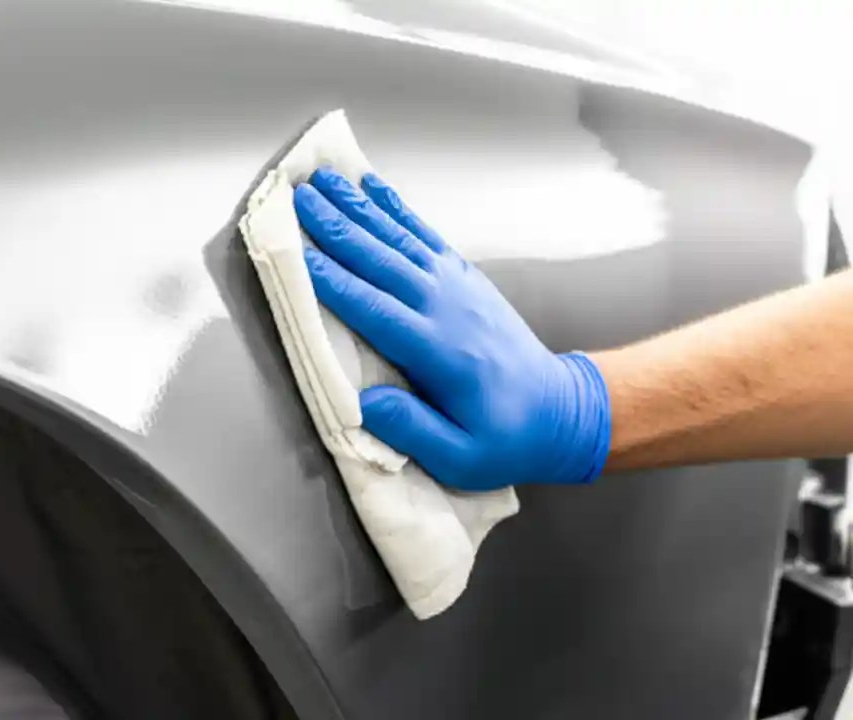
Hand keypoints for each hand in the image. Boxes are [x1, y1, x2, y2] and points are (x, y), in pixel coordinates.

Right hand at [295, 167, 609, 490]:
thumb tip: (363, 402)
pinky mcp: (463, 276)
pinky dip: (395, 208)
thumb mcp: (461, 456)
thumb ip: (412, 429)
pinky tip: (371, 187)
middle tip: (298, 198)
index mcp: (439, 352)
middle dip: (336, 227)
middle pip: (381, 261)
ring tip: (323, 180)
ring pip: (398, 238)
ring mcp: (456, 286)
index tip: (297, 254)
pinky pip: (422, 234)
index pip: (375, 309)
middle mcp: (446, 308)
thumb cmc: (505, 438)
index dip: (333, 281)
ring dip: (358, 207)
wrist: (561, 411)